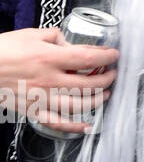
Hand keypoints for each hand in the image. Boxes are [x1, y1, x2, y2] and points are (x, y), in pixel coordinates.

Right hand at [0, 28, 117, 134]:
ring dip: (97, 100)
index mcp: (50, 58)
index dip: (107, 57)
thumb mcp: (31, 35)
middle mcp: (49, 80)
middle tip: (112, 74)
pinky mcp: (32, 110)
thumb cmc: (2, 50)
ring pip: (78, 104)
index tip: (115, 55)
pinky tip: (86, 126)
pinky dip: (73, 127)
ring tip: (105, 93)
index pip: (88, 59)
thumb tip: (71, 42)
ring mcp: (41, 98)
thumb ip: (56, 37)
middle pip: (89, 84)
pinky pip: (56, 122)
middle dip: (107, 79)